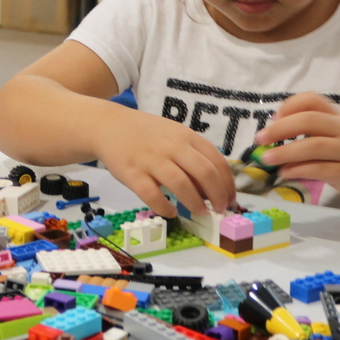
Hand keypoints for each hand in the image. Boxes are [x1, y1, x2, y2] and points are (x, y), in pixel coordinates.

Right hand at [91, 106, 234, 218]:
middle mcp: (172, 146)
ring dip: (195, 203)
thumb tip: (212, 188)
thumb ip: (193, 155)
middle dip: (217, 195)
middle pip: (204, 173)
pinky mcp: (132, 173)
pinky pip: (152, 195)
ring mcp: (151, 159)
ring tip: (200, 213)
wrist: (109, 126)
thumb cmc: (147, 134)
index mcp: (186, 136)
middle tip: (219, 210)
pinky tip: (171, 212)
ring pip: (181, 184)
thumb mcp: (174, 136)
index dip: (228, 184)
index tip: (230, 200)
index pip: (217, 161)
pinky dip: (164, 207)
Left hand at [255, 92, 339, 212]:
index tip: (273, 118)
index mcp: (339, 118)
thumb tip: (271, 135)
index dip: (290, 105)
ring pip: (314, 145)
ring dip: (286, 152)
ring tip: (267, 159)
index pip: (314, 99)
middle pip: (310, 120)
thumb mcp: (335, 141)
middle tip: (260, 139)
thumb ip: (311, 135)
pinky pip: (321, 169)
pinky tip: (285, 173)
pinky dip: (299, 170)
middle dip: (281, 128)